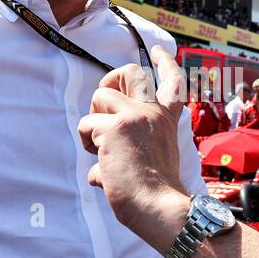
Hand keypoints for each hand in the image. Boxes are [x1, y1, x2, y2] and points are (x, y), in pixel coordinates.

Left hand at [78, 45, 189, 247]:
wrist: (159, 206)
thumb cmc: (156, 192)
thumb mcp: (157, 159)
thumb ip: (137, 146)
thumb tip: (98, 164)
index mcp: (167, 120)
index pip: (172, 81)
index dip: (164, 62)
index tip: (157, 51)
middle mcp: (152, 112)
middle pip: (131, 72)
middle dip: (110, 80)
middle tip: (101, 105)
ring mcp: (134, 116)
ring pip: (100, 98)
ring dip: (93, 122)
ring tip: (101, 150)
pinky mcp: (113, 128)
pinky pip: (85, 126)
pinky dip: (87, 144)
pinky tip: (101, 164)